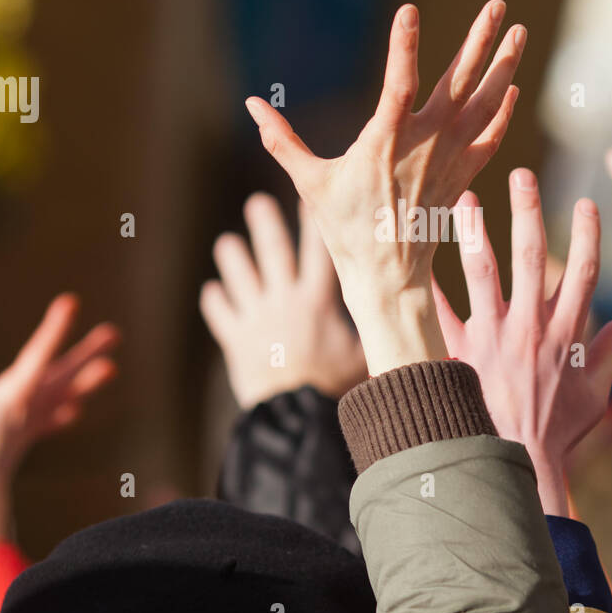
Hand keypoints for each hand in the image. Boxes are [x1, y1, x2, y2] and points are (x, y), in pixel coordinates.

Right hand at [0, 293, 118, 551]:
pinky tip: (77, 409)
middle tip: (115, 333)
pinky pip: (53, 418)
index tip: (71, 301)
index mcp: (18, 392)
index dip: (55, 326)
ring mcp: (34, 419)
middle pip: (66, 371)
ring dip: (88, 378)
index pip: (39, 352)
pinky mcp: (27, 434)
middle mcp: (33, 403)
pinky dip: (65, 410)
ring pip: (67, 392)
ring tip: (112, 367)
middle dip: (89, 352)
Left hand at [202, 192, 366, 407]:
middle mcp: (285, 300)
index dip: (313, 222)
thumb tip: (399, 316)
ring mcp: (257, 318)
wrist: (295, 415)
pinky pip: (221, 314)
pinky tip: (212, 291)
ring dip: (233, 257)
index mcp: (317, 300)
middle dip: (265, 223)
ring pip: (240, 276)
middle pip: (273, 251)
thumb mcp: (361, 355)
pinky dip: (216, 301)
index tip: (308, 197)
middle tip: (257, 203)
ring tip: (227, 243)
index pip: (318, 251)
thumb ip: (370, 330)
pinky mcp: (236, 340)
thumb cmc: (334, 386)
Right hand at [246, 1, 524, 374]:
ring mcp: (449, 160)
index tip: (410, 10)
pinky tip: (513, 86)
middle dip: (480, 41)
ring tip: (520, 32)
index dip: (404, 46)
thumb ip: (282, 140)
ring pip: (486, 104)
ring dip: (504, 66)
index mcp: (385, 142)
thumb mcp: (309, 182)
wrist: (388, 273)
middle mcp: (425, 145)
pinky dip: (504, 112)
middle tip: (498, 4)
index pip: (398, 84)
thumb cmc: (345, 228)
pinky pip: (492, 137)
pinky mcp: (463, 175)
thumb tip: (251, 104)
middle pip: (460, 83)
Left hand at [431, 171, 611, 515]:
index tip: (587, 202)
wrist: (516, 466)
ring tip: (465, 196)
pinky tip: (413, 254)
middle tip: (521, 174)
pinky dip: (427, 285)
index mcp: (567, 335)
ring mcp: (493, 338)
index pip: (584, 273)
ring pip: (484, 273)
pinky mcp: (461, 354)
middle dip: (527, 211)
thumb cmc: (559, 435)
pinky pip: (440, 313)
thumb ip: (607, 358)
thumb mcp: (595, 397)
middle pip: (532, 257)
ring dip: (475, 230)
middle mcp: (530, 328)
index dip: (588, 235)